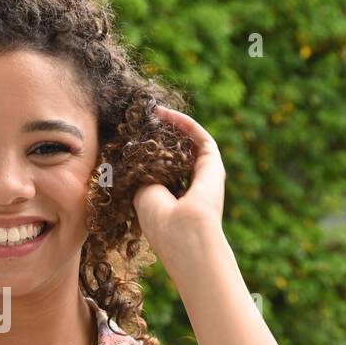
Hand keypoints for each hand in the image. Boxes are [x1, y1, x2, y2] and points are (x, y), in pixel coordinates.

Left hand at [133, 106, 225, 245]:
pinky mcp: (213, 163)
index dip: (150, 154)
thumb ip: (144, 175)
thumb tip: (143, 156)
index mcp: (175, 199)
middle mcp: (192, 186)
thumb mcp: (143, 194)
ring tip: (151, 111)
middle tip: (141, 120)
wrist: (185, 233)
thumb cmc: (160, 221)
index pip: (163, 170)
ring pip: (188, 143)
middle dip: (160, 136)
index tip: (132, 139)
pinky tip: (164, 113)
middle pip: (176, 154)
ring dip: (171, 125)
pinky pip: (199, 136)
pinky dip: (183, 122)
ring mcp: (205, 175)